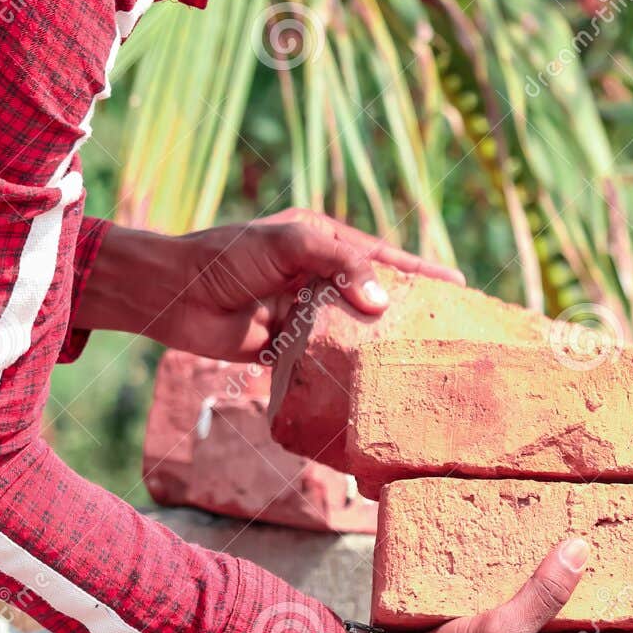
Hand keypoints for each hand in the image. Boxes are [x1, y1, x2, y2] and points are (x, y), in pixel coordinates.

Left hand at [76, 208, 462, 361]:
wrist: (172, 296)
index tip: (460, 287)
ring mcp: (303, 314)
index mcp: (322, 243)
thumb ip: (338, 264)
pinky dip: (344, 373)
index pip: (383, 258)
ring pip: (352, 333)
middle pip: (374, 297)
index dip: (422, 274)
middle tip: (449, 333)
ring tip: (420, 366)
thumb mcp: (288, 244)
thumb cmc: (226, 257)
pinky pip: (324, 361)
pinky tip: (371, 389)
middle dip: (408, 314)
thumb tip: (382, 302)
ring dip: (379, 348)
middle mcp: (317, 278)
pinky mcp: (285, 348)